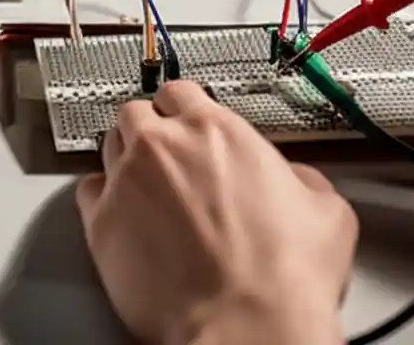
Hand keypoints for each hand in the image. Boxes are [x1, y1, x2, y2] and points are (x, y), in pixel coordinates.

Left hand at [76, 82, 355, 344]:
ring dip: (125, 158)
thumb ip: (299, 178)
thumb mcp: (325, 210)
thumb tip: (293, 180)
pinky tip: (121, 211)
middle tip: (163, 152)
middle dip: (149, 128)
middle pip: (135, 112)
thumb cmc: (283, 276)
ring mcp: (126, 181)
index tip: (185, 118)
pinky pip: (88, 190)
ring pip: (110, 146)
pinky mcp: (100, 222)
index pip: (180, 92)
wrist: (244, 325)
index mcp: (216, 130)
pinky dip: (101, 195)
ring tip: (144, 184)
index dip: (183, 106)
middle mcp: (163, 146)